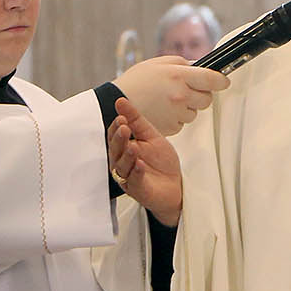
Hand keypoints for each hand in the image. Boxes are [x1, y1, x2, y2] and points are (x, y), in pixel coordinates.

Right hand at [109, 99, 183, 225]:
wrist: (176, 184)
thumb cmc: (161, 161)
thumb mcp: (151, 135)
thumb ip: (136, 120)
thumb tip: (121, 101)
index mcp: (124, 148)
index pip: (115, 136)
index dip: (116, 127)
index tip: (121, 118)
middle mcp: (123, 162)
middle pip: (115, 150)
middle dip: (119, 139)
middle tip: (124, 128)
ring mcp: (129, 177)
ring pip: (122, 166)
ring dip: (126, 156)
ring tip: (132, 147)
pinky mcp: (138, 189)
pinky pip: (134, 180)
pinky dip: (136, 172)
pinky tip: (140, 164)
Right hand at [114, 58, 227, 135]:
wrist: (115, 104)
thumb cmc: (136, 81)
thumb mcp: (158, 63)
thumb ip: (182, 63)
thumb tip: (200, 67)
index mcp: (179, 75)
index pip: (212, 79)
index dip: (221, 80)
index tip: (223, 81)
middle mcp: (181, 95)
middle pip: (207, 99)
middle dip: (200, 94)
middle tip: (185, 90)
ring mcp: (177, 113)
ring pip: (195, 112)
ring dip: (187, 107)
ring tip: (167, 101)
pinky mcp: (171, 127)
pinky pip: (182, 123)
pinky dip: (176, 118)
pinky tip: (162, 111)